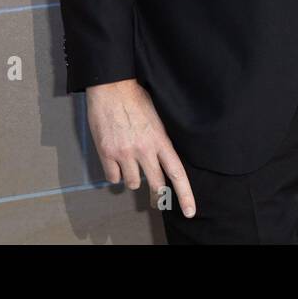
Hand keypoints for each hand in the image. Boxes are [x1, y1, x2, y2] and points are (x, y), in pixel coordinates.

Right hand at [85, 79, 195, 216]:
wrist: (111, 87)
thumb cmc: (135, 98)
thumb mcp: (156, 119)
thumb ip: (160, 140)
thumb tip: (162, 158)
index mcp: (161, 140)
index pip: (177, 173)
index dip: (185, 195)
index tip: (190, 211)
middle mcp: (144, 149)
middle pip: (156, 184)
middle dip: (156, 191)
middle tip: (155, 194)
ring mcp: (125, 153)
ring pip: (133, 183)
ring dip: (132, 177)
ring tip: (129, 160)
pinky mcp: (107, 153)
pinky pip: (114, 178)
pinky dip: (115, 173)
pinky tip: (116, 160)